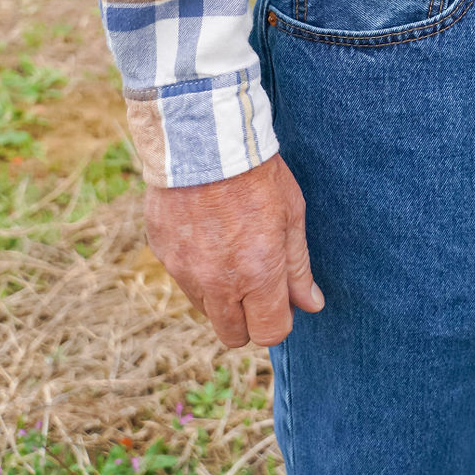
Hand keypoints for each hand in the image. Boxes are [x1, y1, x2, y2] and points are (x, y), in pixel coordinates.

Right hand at [145, 152, 322, 348]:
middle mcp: (218, 283)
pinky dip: (196, 270)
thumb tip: (311, 305)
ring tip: (232, 250)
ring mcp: (184, 271)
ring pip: (205, 309)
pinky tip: (206, 234)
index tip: (281, 299)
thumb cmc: (258, 174)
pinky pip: (182, 280)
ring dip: (220, 295)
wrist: (206, 140)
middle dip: (248, 319)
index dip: (279, 320)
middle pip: (232, 335)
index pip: (269, 332)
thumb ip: (298, 268)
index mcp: (257, 274)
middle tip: (257, 282)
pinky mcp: (162, 255)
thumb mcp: (292, 216)